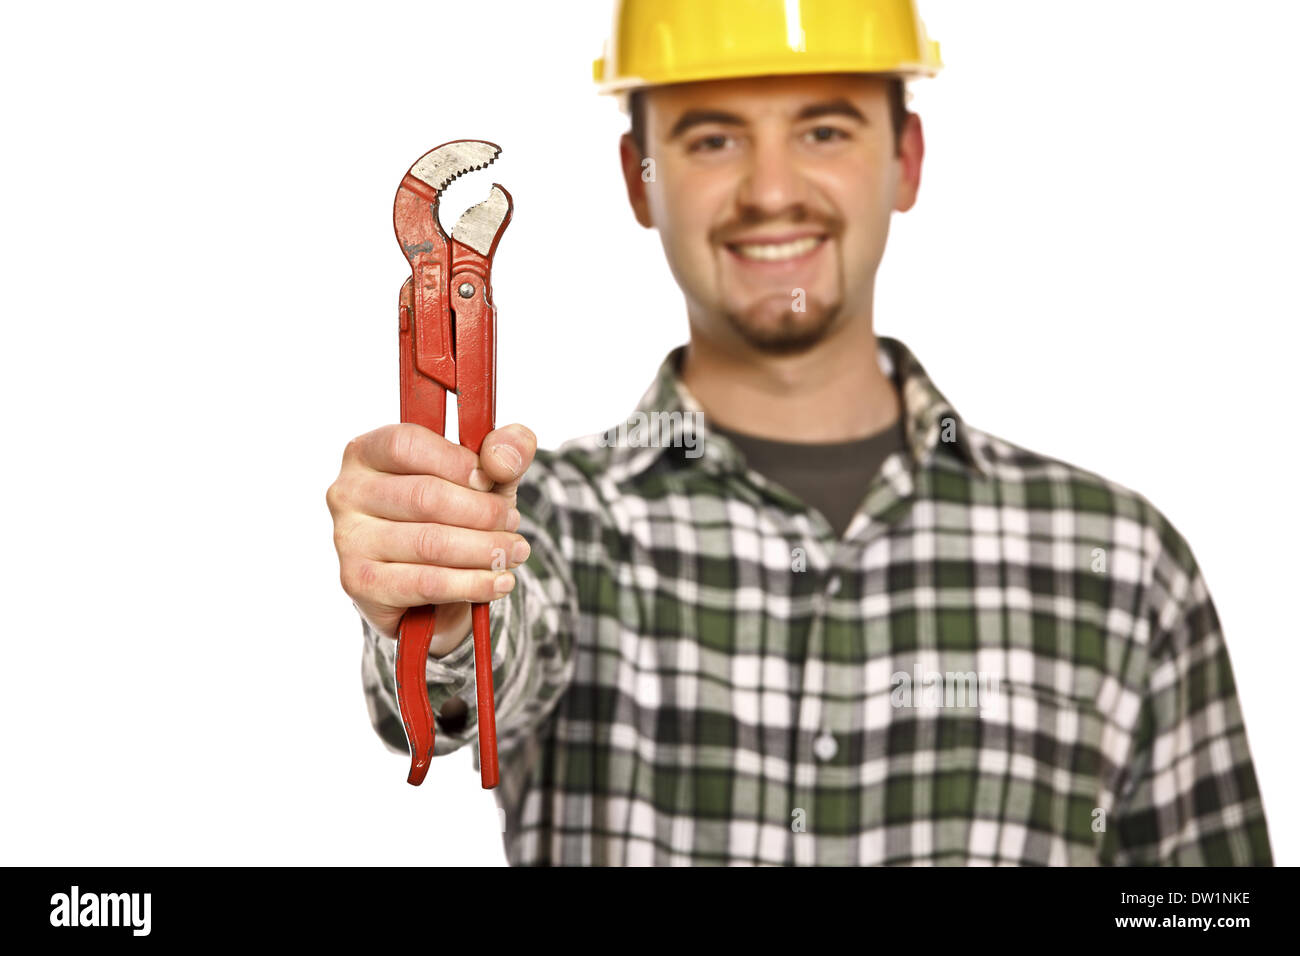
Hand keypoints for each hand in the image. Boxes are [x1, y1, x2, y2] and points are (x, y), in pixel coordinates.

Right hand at [326, 422, 537, 653]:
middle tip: (513, 524)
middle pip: (424, 496)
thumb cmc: (452, 516)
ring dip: (485, 550)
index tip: (492, 481)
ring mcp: (348, 539)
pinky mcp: (359, 583)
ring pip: (430, 543)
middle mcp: (347, 492)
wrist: (429, 585)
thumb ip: (504, 451)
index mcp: (367, 451)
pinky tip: (499, 582)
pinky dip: (472, 583)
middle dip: (483, 513)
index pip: (407, 445)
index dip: (457, 462)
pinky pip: (426, 583)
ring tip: (513, 553)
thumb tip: (505, 456)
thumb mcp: (483, 477)